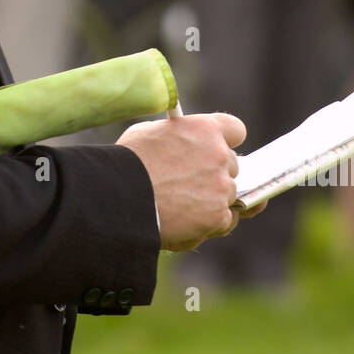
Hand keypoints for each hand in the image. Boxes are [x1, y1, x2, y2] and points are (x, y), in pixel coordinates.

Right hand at [117, 112, 265, 250]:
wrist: (118, 197)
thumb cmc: (126, 163)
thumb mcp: (149, 134)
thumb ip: (175, 137)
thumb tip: (179, 143)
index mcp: (205, 129)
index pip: (235, 130)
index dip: (225, 140)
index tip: (217, 148)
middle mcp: (219, 155)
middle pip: (232, 165)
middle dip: (215, 173)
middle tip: (191, 182)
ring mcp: (221, 187)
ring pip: (228, 194)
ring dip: (212, 200)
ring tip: (181, 206)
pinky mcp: (217, 215)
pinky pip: (223, 220)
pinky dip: (209, 223)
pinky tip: (187, 223)